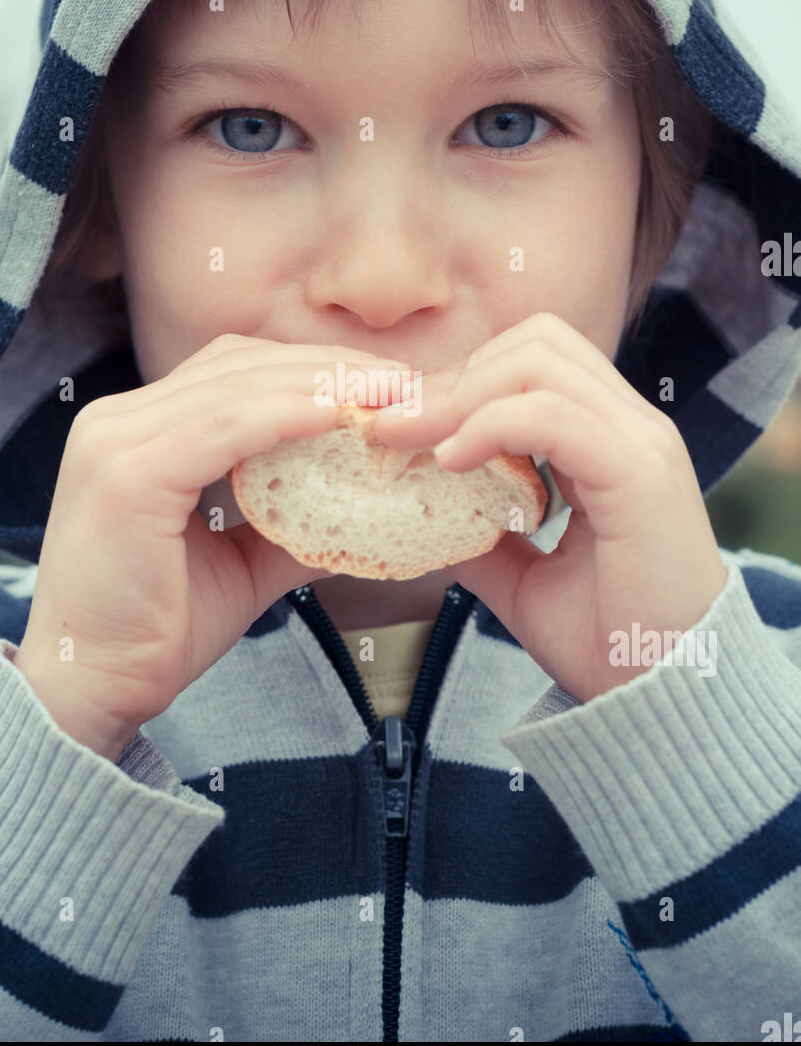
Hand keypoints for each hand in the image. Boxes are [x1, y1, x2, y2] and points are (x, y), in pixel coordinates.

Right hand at [14, 334, 411, 753]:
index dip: (314, 370)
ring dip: (322, 384)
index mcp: (136, 431)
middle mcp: (117, 420)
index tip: (388, 387)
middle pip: (240, 365)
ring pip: (239, 387)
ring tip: (392, 396)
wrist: (90, 691)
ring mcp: (115, 441)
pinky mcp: (128, 474)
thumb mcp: (242, 563)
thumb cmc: (158, 631)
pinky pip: (225, 427)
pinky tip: (343, 416)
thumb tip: (371, 512)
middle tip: (406, 384)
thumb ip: (295, 524)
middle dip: (330, 368)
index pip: (235, 372)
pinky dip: (288, 415)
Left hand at [372, 313, 727, 703]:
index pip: (534, 363)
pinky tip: (449, 460)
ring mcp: (641, 444)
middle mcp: (632, 428)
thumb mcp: (524, 581)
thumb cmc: (605, 644)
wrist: (660, 701)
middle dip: (451, 375)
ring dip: (459, 393)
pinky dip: (491, 425)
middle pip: (535, 343)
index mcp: (610, 442)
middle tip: (384, 423)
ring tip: (403, 437)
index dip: (459, 378)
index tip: (390, 419)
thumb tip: (423, 518)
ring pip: (542, 362)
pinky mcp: (640, 474)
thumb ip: (482, 539)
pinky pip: (553, 415)